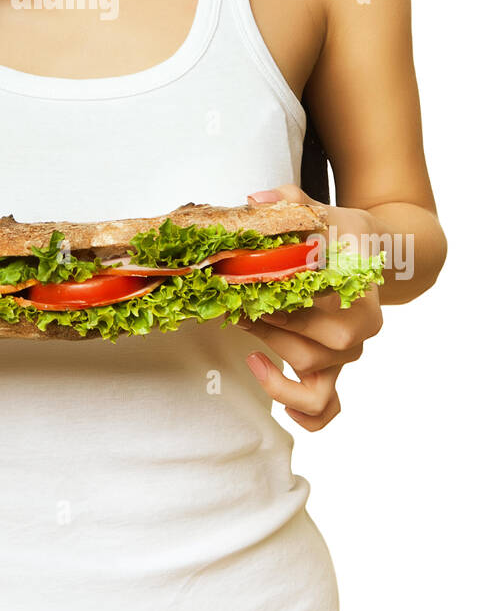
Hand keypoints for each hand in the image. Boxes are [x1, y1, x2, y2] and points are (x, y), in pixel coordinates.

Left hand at [238, 184, 382, 430]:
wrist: (378, 256)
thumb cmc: (347, 234)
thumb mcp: (323, 210)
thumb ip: (291, 201)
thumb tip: (257, 200)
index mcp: (359, 293)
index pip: (311, 305)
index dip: (271, 299)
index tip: (242, 285)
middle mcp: (359, 330)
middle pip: (305, 343)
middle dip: (263, 324)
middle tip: (232, 303)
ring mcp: (349, 354)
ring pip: (307, 370)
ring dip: (269, 349)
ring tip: (245, 325)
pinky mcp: (336, 370)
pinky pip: (323, 406)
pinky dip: (301, 410)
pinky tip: (271, 391)